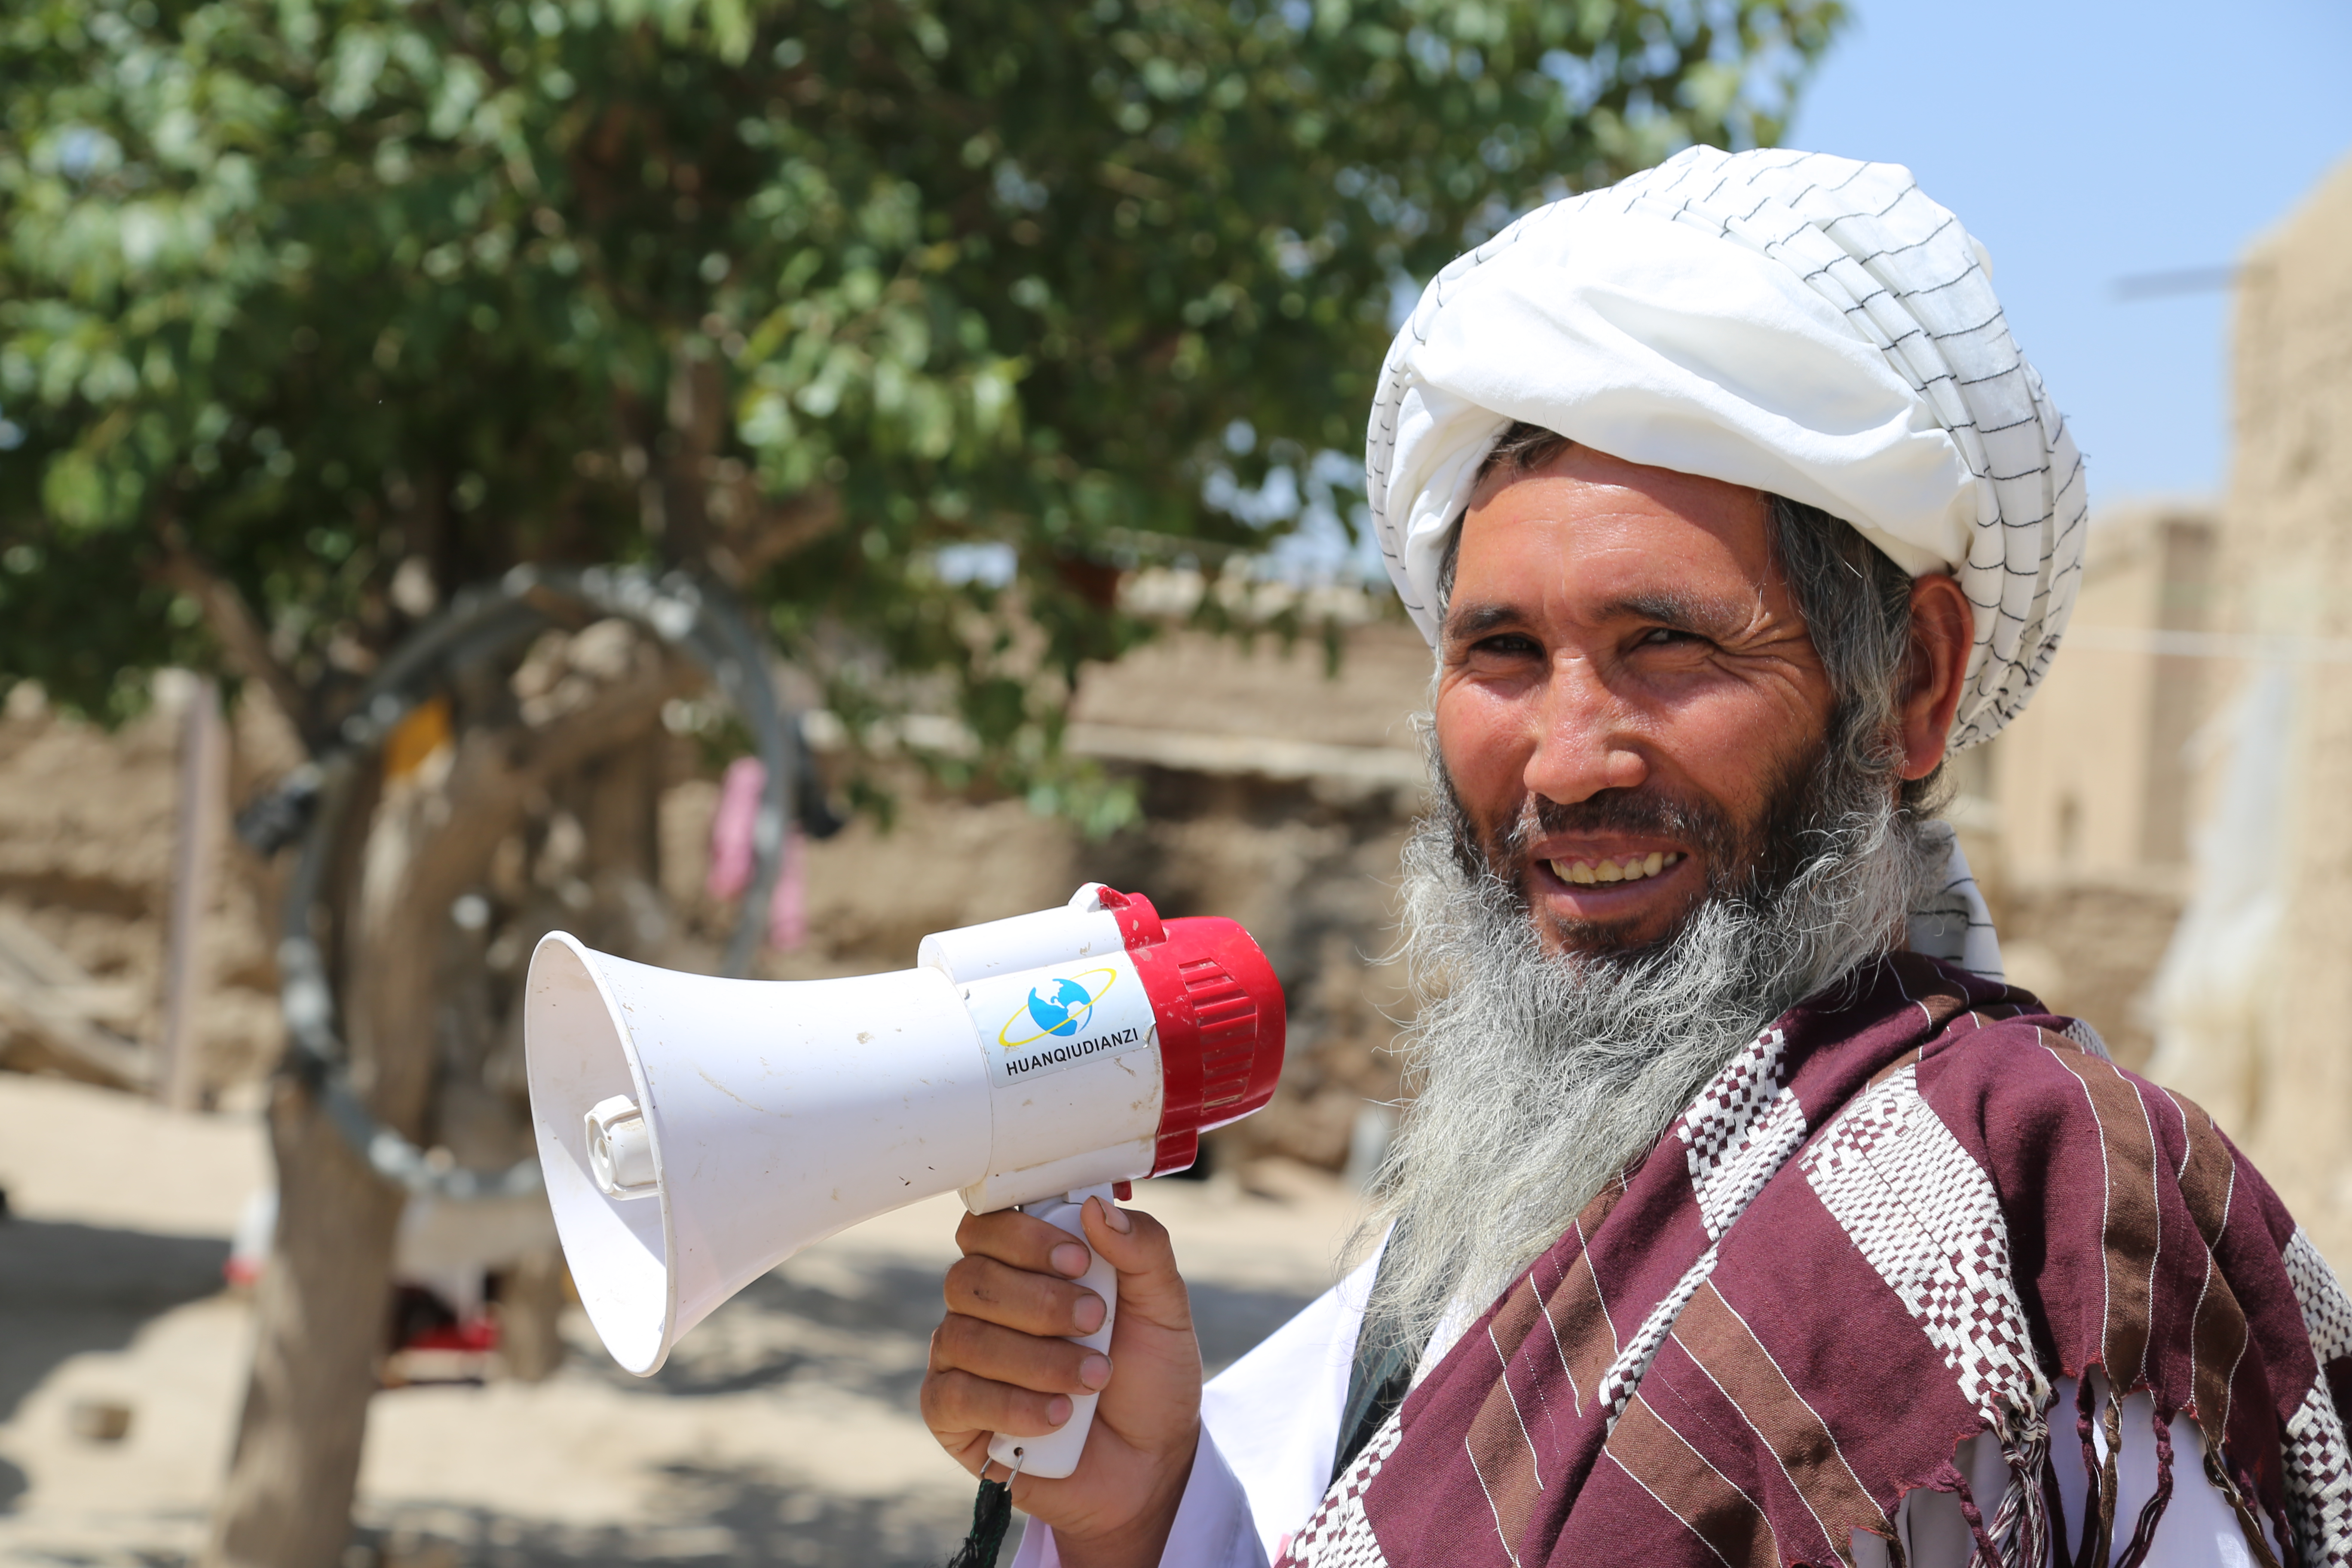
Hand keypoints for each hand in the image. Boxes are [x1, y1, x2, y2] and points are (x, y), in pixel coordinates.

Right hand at [922, 1197, 1201, 1567]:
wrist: (1152, 1462)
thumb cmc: (1150, 1376)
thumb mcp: (1164, 1308)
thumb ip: (1142, 1250)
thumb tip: (1096, 1205)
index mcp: (1025, 1266)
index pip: (988, 1226)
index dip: (1023, 1236)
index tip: (1079, 1260)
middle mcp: (984, 1306)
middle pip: (970, 1278)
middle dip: (1038, 1301)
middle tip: (1097, 1323)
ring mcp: (962, 1360)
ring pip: (964, 1337)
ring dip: (1037, 1359)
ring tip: (1093, 1380)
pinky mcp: (954, 1416)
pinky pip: (955, 1396)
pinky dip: (1010, 1404)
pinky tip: (1056, 1417)